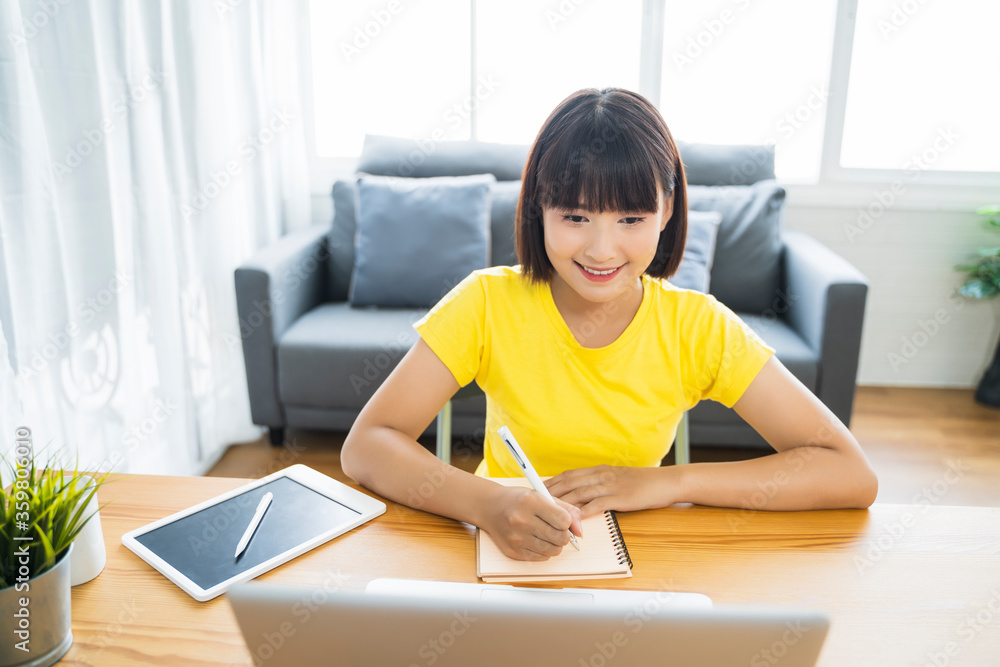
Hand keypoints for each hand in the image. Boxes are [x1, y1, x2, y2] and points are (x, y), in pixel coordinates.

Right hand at [479, 486, 583, 560]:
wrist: (490, 507)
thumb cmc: (518, 500)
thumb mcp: (542, 495)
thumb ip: (566, 509)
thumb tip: (580, 531)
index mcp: (530, 501)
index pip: (563, 520)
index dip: (567, 522)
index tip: (562, 519)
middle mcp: (521, 520)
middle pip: (560, 538)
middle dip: (564, 535)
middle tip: (556, 529)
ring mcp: (516, 538)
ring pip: (553, 551)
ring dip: (554, 544)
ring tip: (547, 534)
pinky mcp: (513, 551)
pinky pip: (541, 558)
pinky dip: (544, 551)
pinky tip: (536, 540)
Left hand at [545, 465, 677, 517]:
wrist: (667, 482)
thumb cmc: (644, 483)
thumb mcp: (618, 479)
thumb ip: (601, 484)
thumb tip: (585, 494)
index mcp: (600, 470)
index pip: (570, 474)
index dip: (553, 481)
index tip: (538, 488)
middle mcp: (602, 475)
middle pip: (570, 481)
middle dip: (550, 491)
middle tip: (534, 500)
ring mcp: (610, 485)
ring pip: (580, 492)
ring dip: (562, 502)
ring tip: (547, 511)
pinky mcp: (620, 497)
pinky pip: (597, 504)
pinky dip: (583, 512)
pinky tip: (573, 519)